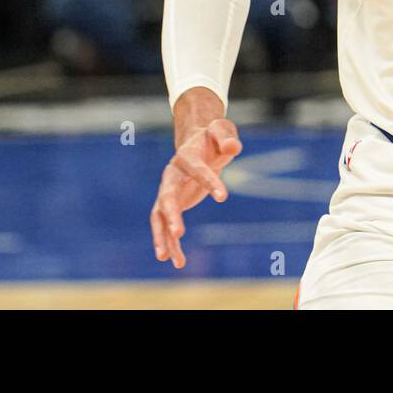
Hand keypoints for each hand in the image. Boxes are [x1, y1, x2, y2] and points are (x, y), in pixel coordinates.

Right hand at [150, 117, 242, 268]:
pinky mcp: (171, 204)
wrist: (197, 143)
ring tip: (166, 258)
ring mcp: (168, 191)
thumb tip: (233, 148)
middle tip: (178, 233)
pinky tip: (178, 262)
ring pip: (159, 216)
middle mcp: (171, 176)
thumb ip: (226, 137)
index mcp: (186, 157)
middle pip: (167, 196)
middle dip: (171, 214)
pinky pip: (166, 226)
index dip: (209, 182)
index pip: (197, 170)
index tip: (223, 197)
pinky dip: (170, 243)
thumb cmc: (212, 137)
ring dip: (162, 236)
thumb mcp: (221, 130)